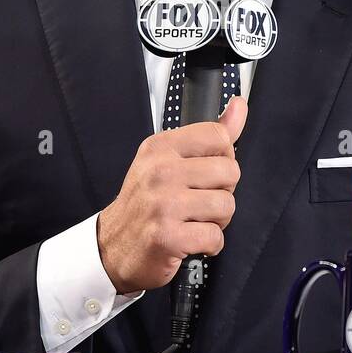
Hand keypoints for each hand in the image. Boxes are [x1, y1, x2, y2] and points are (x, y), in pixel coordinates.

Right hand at [98, 96, 247, 294]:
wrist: (112, 246)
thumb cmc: (145, 202)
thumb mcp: (167, 161)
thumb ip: (207, 136)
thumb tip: (239, 105)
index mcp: (160, 147)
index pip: (218, 136)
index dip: (222, 159)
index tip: (204, 174)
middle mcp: (160, 171)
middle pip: (230, 172)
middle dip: (223, 192)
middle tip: (199, 202)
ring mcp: (163, 204)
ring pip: (227, 205)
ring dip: (217, 220)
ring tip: (194, 221)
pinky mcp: (168, 237)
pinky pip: (215, 237)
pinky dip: (209, 245)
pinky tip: (190, 241)